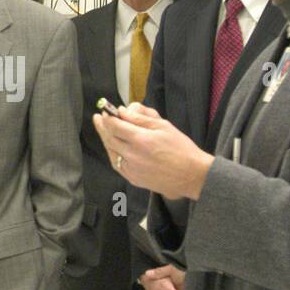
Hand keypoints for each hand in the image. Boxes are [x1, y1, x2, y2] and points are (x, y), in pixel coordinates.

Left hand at [93, 102, 212, 199]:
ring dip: (106, 140)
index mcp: (140, 140)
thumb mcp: (164, 126)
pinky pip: (117, 164)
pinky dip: (113, 154)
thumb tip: (123, 111)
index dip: (109, 117)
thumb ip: (141, 118)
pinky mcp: (133, 179)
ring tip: (103, 130)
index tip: (106, 111)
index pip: (115, 126)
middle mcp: (132, 155)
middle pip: (109, 138)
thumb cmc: (181, 148)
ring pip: (111, 152)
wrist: (191, 175)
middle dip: (103, 127)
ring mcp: (131, 169)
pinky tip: (113, 147)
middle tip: (98, 118)